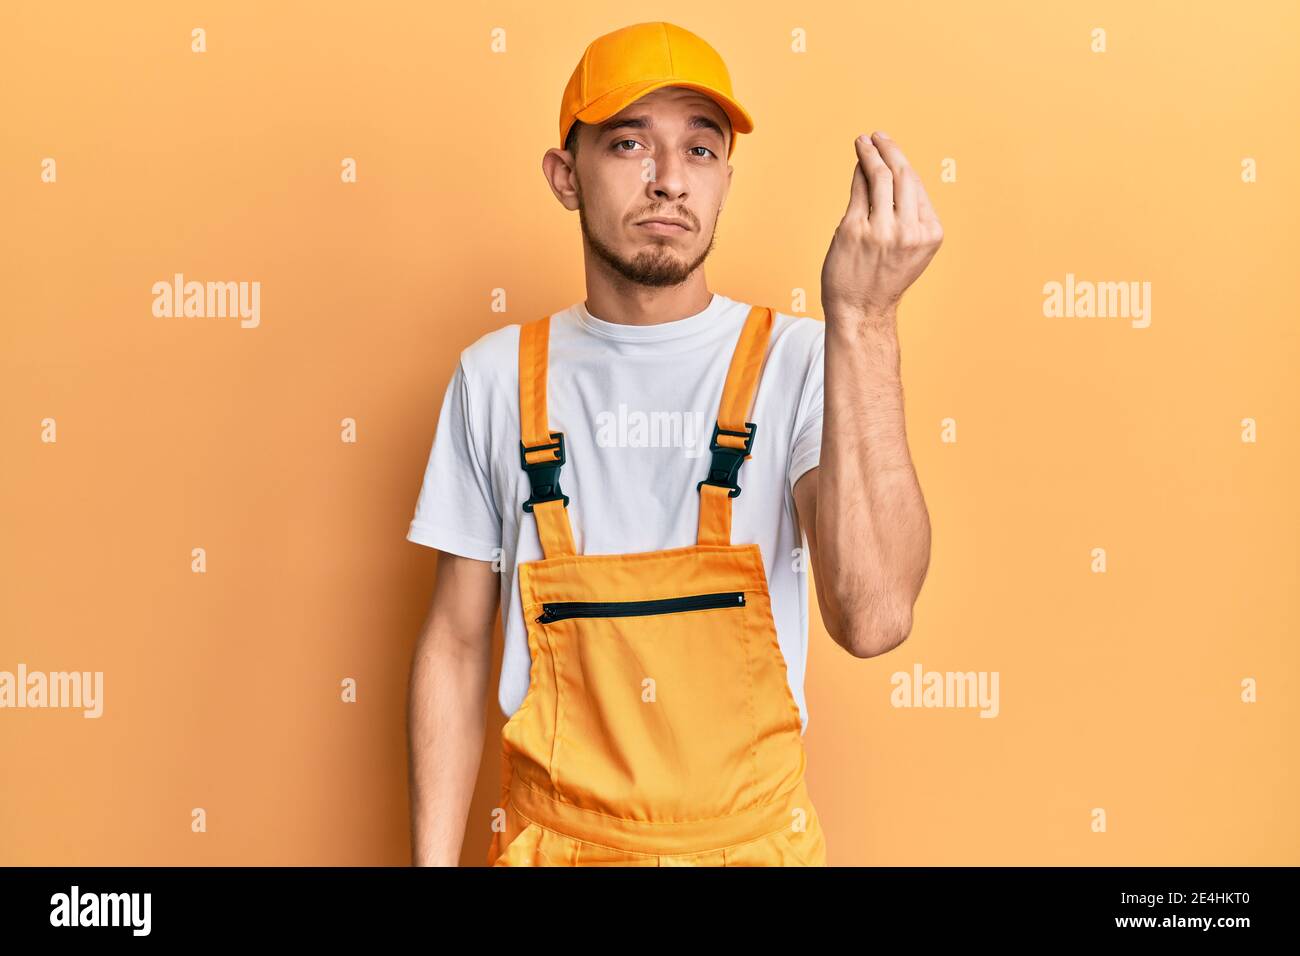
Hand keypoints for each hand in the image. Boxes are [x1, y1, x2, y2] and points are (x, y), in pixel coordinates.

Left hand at [820, 131, 943, 322]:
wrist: (861, 310)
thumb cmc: (883, 277)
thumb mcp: (911, 247)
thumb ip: (909, 213)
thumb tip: (895, 169)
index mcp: (929, 233)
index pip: (917, 186)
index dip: (903, 163)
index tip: (892, 149)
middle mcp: (908, 231)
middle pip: (902, 174)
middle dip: (890, 149)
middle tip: (878, 135)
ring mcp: (880, 230)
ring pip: (879, 177)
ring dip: (870, 153)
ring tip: (863, 140)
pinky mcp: (853, 230)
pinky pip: (858, 191)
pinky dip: (857, 172)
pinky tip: (856, 162)